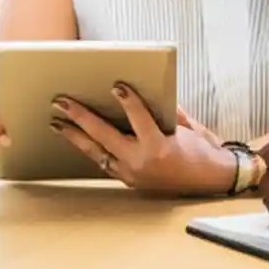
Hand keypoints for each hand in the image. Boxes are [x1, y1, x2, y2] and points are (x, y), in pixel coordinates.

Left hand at [51, 84, 233, 193]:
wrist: (211, 181)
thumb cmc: (202, 150)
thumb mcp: (187, 126)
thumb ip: (167, 110)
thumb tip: (146, 94)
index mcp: (160, 146)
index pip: (139, 118)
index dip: (128, 101)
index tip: (116, 86)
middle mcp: (142, 162)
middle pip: (104, 135)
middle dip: (81, 117)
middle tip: (62, 102)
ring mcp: (133, 174)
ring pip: (96, 152)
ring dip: (75, 136)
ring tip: (57, 123)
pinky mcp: (130, 180)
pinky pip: (105, 163)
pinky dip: (91, 150)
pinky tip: (78, 140)